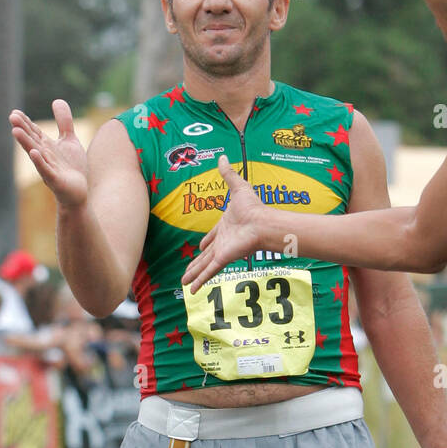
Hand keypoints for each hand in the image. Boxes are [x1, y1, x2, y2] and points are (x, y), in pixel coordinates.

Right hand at [9, 99, 87, 208]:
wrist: (79, 192)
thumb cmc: (72, 168)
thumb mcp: (70, 140)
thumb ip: (64, 122)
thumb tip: (56, 100)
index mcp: (46, 146)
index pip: (34, 132)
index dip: (25, 122)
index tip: (15, 112)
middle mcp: (44, 156)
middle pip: (32, 140)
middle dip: (23, 130)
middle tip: (12, 117)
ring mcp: (49, 168)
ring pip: (35, 154)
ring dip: (26, 143)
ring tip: (15, 132)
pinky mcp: (56, 180)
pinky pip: (46, 170)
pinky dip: (39, 162)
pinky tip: (34, 153)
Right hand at [181, 156, 269, 290]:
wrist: (262, 223)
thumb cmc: (254, 207)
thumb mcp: (238, 187)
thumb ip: (228, 175)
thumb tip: (222, 157)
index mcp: (225, 227)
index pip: (212, 238)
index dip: (206, 242)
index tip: (200, 247)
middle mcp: (223, 242)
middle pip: (205, 255)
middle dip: (195, 263)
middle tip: (187, 271)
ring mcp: (222, 252)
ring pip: (203, 266)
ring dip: (193, 275)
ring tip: (184, 284)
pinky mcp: (223, 259)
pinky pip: (208, 271)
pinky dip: (200, 281)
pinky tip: (192, 290)